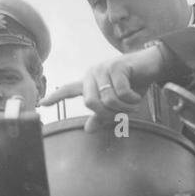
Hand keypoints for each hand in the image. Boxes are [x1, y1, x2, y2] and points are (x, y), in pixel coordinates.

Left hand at [42, 46, 166, 131]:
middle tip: (125, 114)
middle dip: (109, 114)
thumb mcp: (118, 104)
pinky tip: (137, 96)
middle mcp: (93, 74)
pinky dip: (132, 100)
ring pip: (107, 100)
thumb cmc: (135, 84)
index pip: (69, 90)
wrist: (153, 66)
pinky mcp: (116, 66)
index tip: (42, 104)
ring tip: (133, 104)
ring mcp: (104, 68)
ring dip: (124, 108)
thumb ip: (103, 116)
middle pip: (91, 103)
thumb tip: (88, 130)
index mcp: (90, 82)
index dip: (56, 98)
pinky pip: (121, 93)